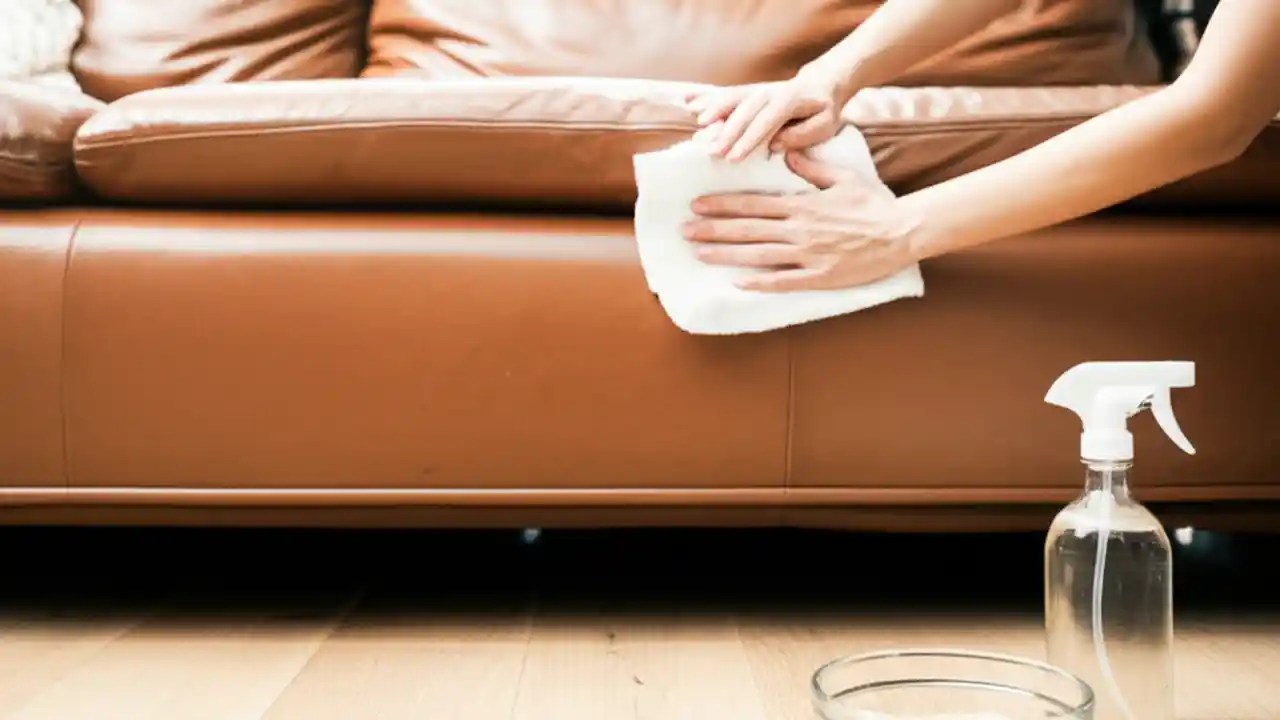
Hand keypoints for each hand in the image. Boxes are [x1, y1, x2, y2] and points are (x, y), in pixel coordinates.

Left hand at [681, 152, 922, 291]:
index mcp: (802, 205)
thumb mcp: (842, 178)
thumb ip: (812, 168)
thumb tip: (788, 155)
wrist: (902, 232)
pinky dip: (759, 282)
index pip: (753, 204)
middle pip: (747, 229)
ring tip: (698, 252)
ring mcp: (808, 255)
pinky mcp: (820, 277)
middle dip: (712, 229)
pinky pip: (784, 281)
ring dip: (725, 254)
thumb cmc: (874, 204)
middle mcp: (799, 229)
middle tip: (684, 230)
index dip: (722, 205)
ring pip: (757, 255)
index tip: (697, 205)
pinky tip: (736, 282)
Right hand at [684, 76, 845, 161]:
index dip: (748, 139)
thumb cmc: (822, 110)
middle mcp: (768, 91)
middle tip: (711, 151)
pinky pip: (723, 93)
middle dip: (726, 131)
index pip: (766, 121)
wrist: (820, 84)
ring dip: (712, 109)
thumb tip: (776, 143)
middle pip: (743, 111)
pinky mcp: (745, 91)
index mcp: (789, 100)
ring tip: (697, 122)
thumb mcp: (825, 124)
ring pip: (730, 98)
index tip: (733, 158)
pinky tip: (686, 100)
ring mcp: (754, 89)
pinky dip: (705, 96)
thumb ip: (803, 134)